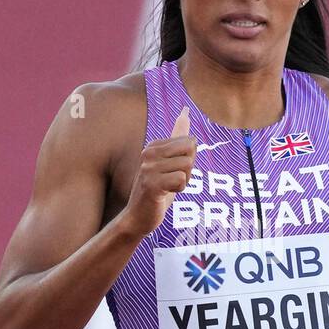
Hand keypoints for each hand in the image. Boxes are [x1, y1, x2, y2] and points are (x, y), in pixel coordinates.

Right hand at [120, 105, 195, 237]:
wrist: (138, 216)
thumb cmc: (156, 190)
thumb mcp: (168, 161)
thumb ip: (177, 138)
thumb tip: (186, 112)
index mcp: (154, 145)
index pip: (189, 143)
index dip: (186, 161)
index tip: (170, 172)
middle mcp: (149, 152)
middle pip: (190, 152)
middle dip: (187, 170)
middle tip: (170, 181)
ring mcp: (148, 168)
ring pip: (187, 167)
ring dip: (182, 182)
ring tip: (166, 188)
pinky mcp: (151, 184)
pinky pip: (181, 180)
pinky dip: (178, 190)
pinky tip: (164, 195)